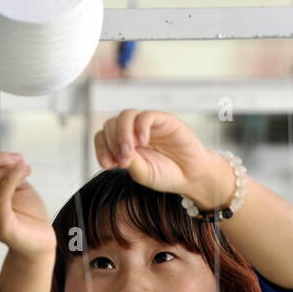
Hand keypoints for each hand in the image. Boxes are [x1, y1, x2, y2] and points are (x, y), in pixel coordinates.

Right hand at [0, 138, 55, 258]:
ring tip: (23, 164)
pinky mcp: (2, 227)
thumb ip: (3, 170)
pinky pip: (0, 196)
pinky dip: (11, 177)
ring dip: (2, 166)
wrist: (41, 240)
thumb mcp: (14, 185)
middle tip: (16, 156)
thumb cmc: (28, 213)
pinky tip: (23, 170)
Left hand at [94, 109, 232, 207]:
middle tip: (123, 161)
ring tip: (129, 151)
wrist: (191, 176)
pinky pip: (146, 115)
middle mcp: (133, 131)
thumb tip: (119, 152)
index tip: (109, 165)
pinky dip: (140, 126)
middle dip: (112, 143)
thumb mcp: (143, 173)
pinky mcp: (164, 120)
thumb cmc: (166, 174)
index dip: (101, 148)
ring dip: (122, 133)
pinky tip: (143, 141)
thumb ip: (130, 162)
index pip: (103, 137)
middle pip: (111, 124)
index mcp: (123, 144)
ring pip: (126, 116)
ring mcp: (148, 125)